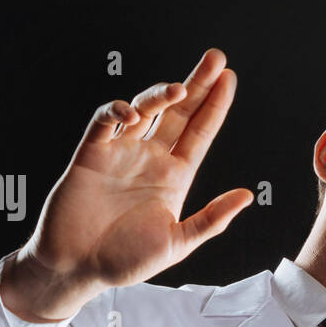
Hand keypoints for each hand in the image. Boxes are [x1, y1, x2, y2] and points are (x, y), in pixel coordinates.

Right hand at [3, 48, 253, 319]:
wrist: (77, 268)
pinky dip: (116, 111)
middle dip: (196, 84)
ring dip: (160, 94)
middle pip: (177, 112)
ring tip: (178, 89)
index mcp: (175, 177)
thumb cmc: (125, 261)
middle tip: (216, 58)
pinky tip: (132, 114)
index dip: (215, 105)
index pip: (200, 133)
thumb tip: (247, 195)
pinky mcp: (90, 154)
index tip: (230, 79)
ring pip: (143, 109)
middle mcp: (149, 159)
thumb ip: (211, 219)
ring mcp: (120, 153)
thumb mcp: (177, 243)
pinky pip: (104, 122)